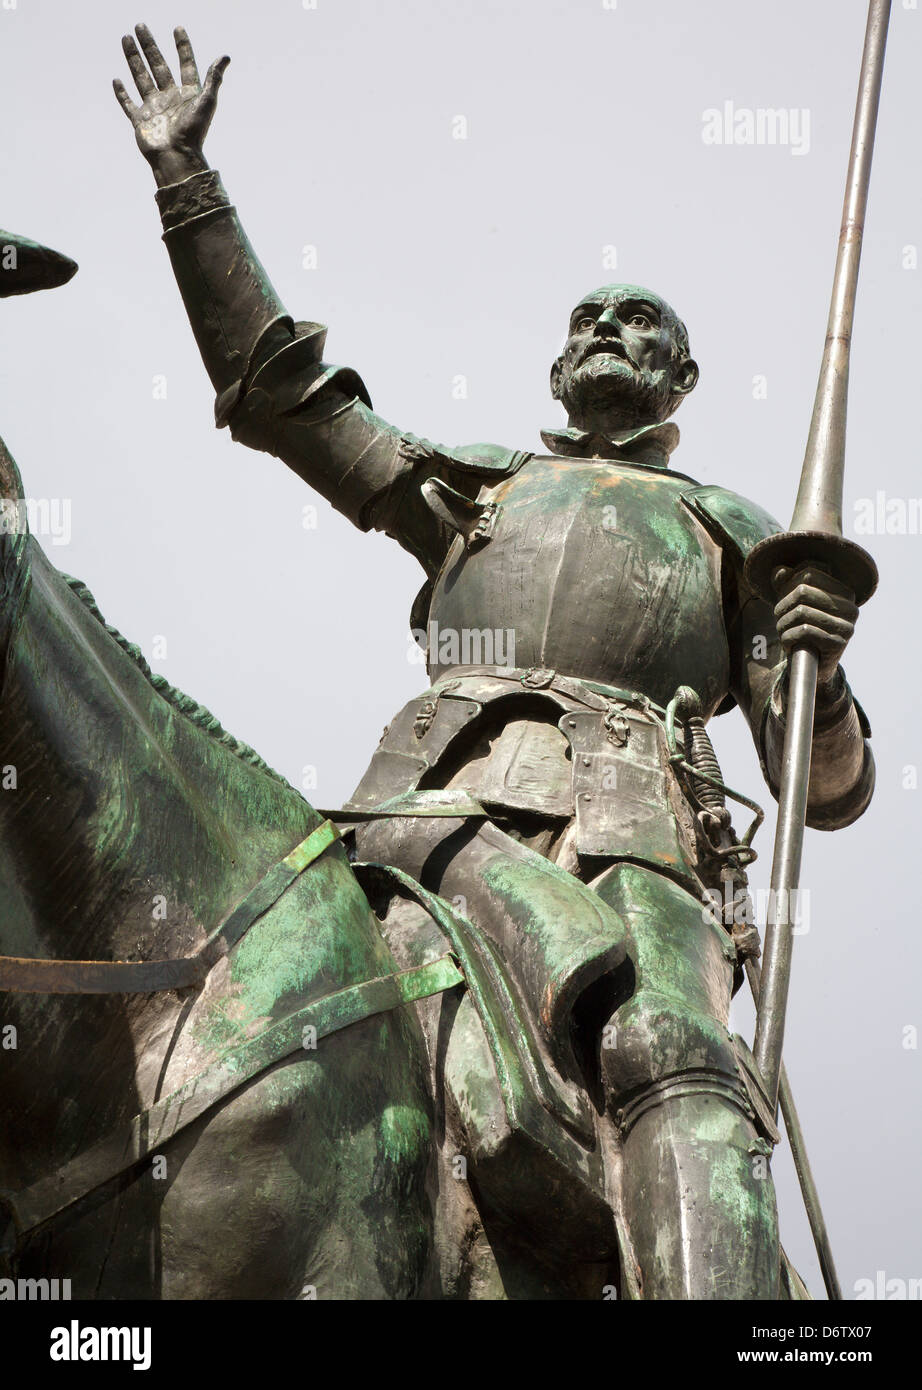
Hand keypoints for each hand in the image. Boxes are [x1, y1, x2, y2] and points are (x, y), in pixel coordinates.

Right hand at [113, 24, 229, 186]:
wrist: (176, 156)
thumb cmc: (194, 132)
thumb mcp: (207, 102)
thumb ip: (214, 78)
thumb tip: (225, 56)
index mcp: (187, 94)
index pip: (185, 65)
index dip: (183, 48)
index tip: (178, 29)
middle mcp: (170, 98)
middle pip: (158, 65)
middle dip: (149, 46)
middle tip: (140, 26)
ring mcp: (153, 108)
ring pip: (141, 77)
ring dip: (133, 58)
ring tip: (126, 38)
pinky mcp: (140, 120)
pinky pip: (128, 104)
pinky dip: (122, 93)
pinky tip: (117, 80)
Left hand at [773, 564, 858, 688]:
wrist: (815, 665)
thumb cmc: (805, 628)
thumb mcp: (795, 603)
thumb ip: (787, 583)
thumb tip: (779, 570)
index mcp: (845, 592)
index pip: (809, 573)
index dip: (788, 585)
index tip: (784, 600)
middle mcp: (851, 608)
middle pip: (802, 591)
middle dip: (783, 605)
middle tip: (779, 618)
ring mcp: (847, 626)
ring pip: (801, 611)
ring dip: (783, 623)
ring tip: (783, 630)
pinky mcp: (838, 644)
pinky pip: (804, 631)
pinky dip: (787, 636)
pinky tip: (788, 641)